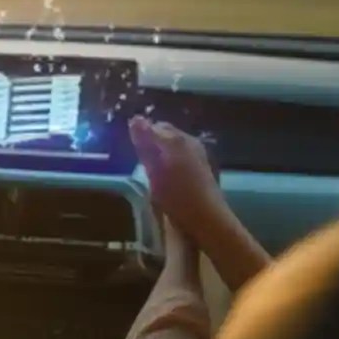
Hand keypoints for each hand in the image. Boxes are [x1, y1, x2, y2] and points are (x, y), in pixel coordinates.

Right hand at [130, 116, 270, 290]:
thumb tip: (134, 119)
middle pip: (164, 131)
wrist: (208, 219)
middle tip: (139, 158)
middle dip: (151, 139)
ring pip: (173, 142)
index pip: (151, 127)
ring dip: (160, 149)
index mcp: (175, 140)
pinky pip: (181, 151)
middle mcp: (188, 140)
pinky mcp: (202, 162)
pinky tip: (166, 174)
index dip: (139, 135)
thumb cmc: (178, 197)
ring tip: (150, 167)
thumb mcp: (155, 172)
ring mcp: (197, 150)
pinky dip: (170, 156)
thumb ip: (145, 145)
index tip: (129, 147)